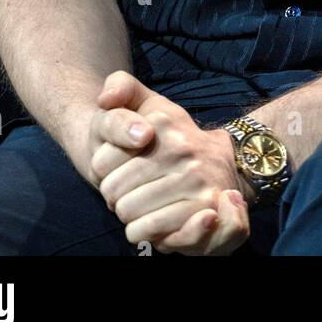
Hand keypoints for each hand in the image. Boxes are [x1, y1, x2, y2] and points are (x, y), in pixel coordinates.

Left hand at [91, 70, 251, 255]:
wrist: (221, 163)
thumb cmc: (170, 137)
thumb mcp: (148, 103)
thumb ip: (121, 87)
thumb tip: (104, 99)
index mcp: (161, 122)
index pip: (100, 163)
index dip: (102, 171)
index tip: (116, 167)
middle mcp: (180, 149)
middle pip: (113, 192)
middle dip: (115, 197)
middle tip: (130, 192)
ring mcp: (194, 180)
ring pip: (130, 214)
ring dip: (130, 217)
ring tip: (142, 206)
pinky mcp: (205, 212)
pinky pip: (153, 232)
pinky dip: (146, 234)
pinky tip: (153, 224)